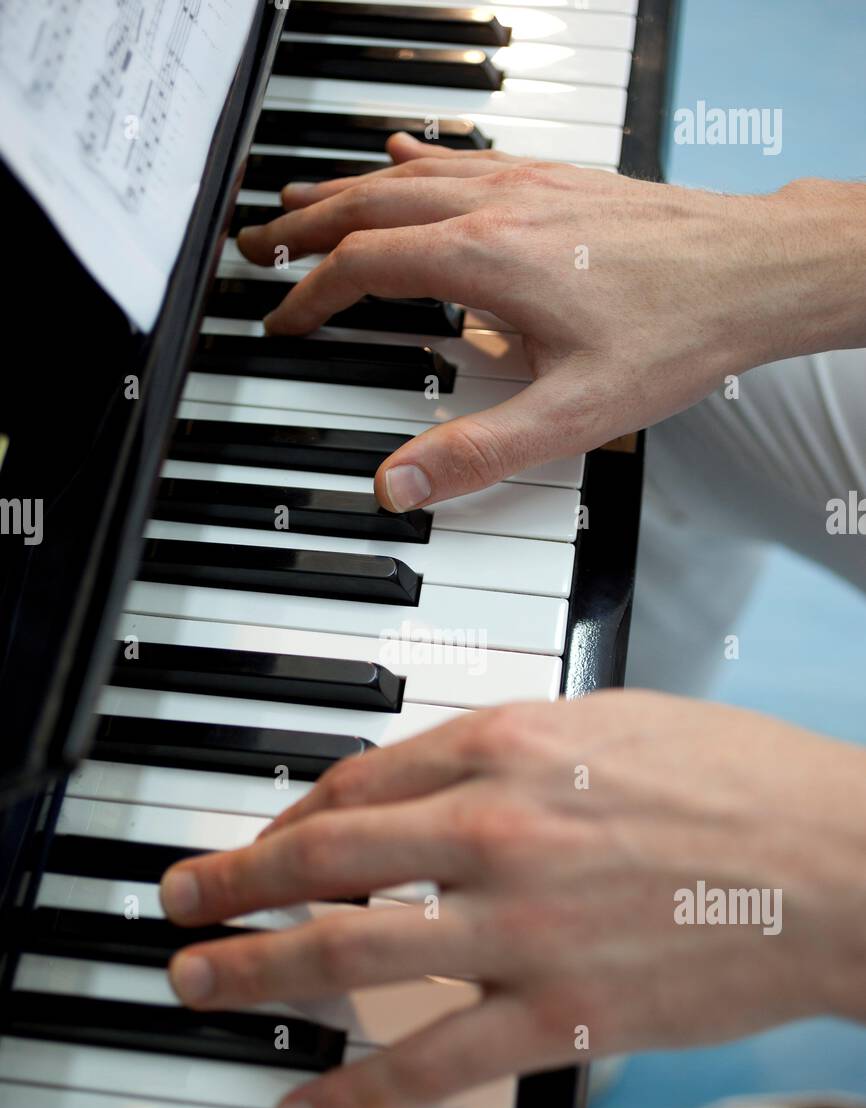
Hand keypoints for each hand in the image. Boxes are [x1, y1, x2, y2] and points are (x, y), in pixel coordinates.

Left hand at [159, 692, 865, 1107]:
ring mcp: (521, 927)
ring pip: (352, 951)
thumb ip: (518, 747)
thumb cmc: (745, 783)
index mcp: (513, 745)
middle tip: (181, 899)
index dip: (295, 816)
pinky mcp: (559, 1014)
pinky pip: (431, 1061)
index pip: (362, 782)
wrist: (839, 864)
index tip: (269, 841)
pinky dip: (354, 1091)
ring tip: (197, 980)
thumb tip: (441, 775)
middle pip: (328, 858)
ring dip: (255, 967)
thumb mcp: (618, 721)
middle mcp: (497, 830)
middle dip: (234, 882)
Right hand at [236, 136, 865, 509]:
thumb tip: (399, 482)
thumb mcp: (573, 413)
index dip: (312, 295)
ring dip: (348, 188)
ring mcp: (525, 186)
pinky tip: (405, 153)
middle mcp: (494, 208)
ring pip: (411, 173)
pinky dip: (416, 160)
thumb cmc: (675, 331)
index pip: (365, 267)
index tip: (283, 320)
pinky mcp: (557, 181)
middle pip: (371, 205)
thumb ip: (479, 451)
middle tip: (260, 245)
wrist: (752, 270)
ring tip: (304, 200)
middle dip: (306, 228)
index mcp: (483, 259)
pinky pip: (464, 158)